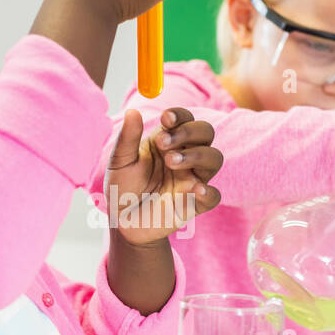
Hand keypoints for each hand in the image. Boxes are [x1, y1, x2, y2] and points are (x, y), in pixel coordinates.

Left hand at [103, 107, 222, 245]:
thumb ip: (127, 139)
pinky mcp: (195, 204)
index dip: (180, 115)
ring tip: (171, 162)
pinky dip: (208, 191)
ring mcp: (192, 179)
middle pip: (206, 133)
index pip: (184, 119)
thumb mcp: (119, 162)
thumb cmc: (122, 188)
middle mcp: (185, 156)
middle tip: (163, 142)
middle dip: (189, 132)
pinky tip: (194, 189)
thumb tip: (132, 112)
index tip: (166, 119)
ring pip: (214, 158)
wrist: (122, 222)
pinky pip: (213, 196)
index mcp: (168, 141)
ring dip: (196, 155)